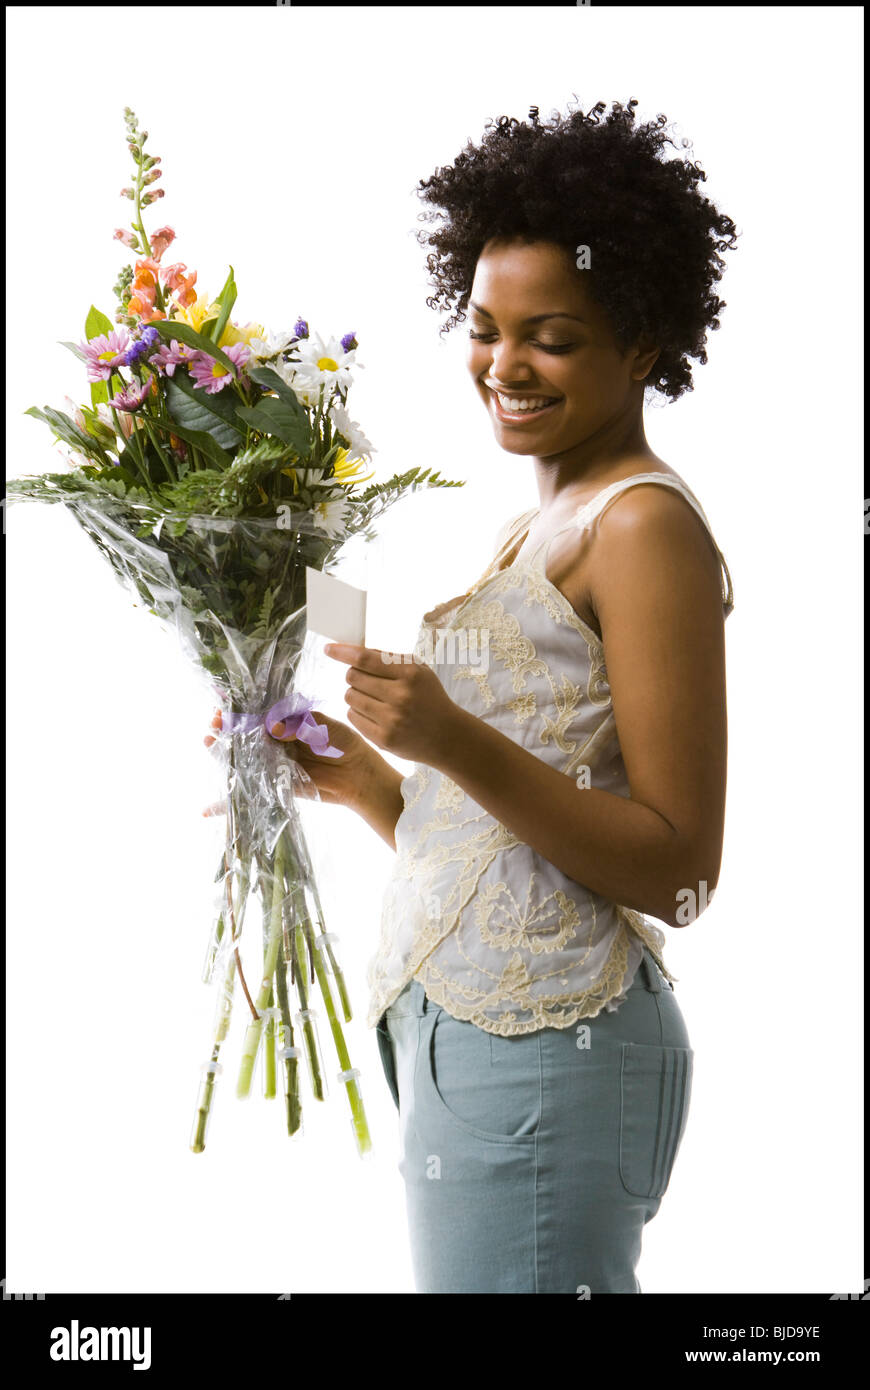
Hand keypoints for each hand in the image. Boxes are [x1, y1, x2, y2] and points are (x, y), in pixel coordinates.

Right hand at [202, 706, 376, 812]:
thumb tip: (271, 726)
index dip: (239, 708)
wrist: (358, 775)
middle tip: (213, 723)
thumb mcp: (323, 727)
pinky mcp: (275, 784)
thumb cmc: (343, 743)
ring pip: (243, 757)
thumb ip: (298, 725)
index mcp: (286, 722)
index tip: (224, 704)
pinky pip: (251, 787)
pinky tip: (208, 808)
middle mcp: (275, 741)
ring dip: (223, 752)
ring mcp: (273, 763)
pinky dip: (229, 799)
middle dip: (225, 727)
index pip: (257, 712)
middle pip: (244, 733)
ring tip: (209, 742)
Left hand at [324, 642, 460, 763]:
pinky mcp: (383, 739)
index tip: (328, 649)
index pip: (365, 659)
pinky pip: (352, 717)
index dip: (343, 652)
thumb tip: (353, 650)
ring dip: (355, 694)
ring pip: (349, 697)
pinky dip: (357, 712)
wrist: (447, 737)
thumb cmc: (429, 698)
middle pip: (353, 677)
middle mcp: (400, 696)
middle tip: (368, 682)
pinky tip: (374, 714)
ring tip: (374, 699)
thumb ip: (388, 659)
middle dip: (355, 676)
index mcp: (410, 674)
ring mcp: (391, 719)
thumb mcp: (418, 671)